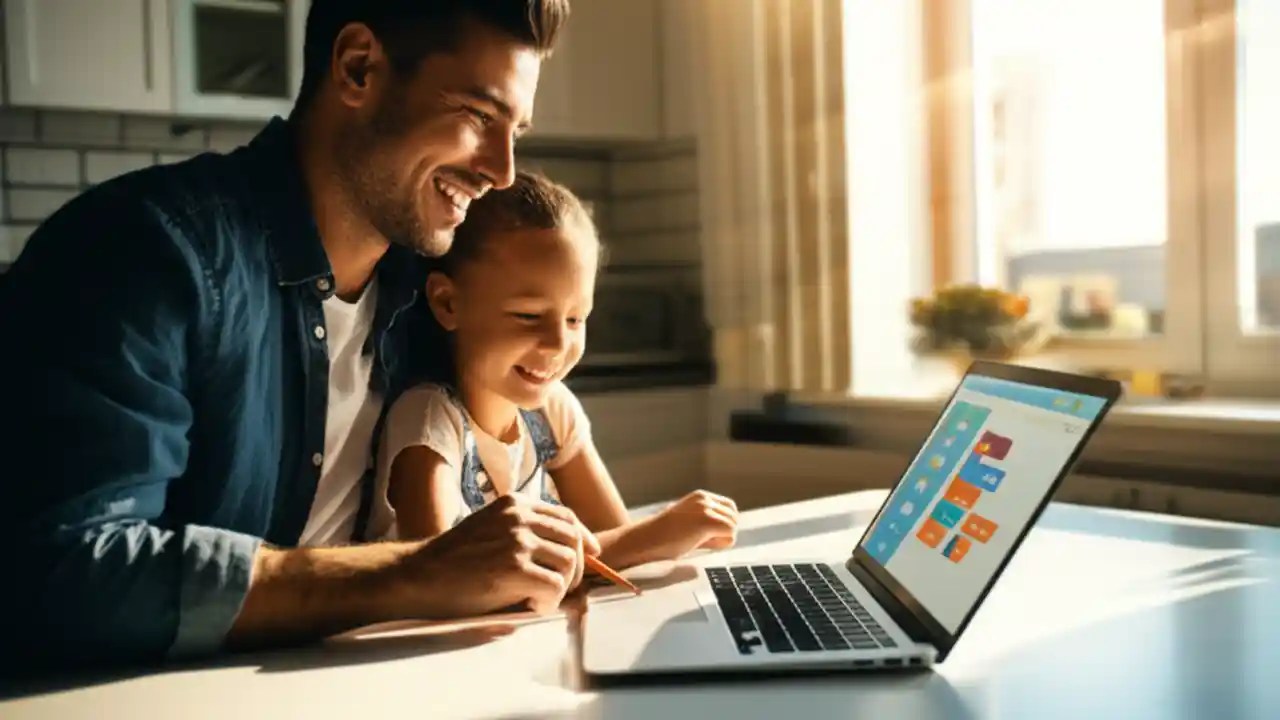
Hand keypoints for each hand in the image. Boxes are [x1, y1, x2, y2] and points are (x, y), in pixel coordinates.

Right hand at [394, 494, 601, 616]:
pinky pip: (554, 586)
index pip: (566, 517)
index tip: (592, 555)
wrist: (419, 575)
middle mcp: (519, 516)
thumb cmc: (454, 560)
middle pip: (574, 539)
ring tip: (539, 597)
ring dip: (561, 586)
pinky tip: (530, 605)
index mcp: (515, 504)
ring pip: (569, 563)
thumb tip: (569, 554)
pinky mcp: (513, 567)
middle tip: (562, 588)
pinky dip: (549, 601)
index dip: (584, 538)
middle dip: (576, 568)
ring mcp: (517, 540)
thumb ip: (524, 534)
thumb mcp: (491, 531)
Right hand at [639, 490, 738, 561]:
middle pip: (734, 516)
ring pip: (733, 526)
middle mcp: (705, 499)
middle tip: (704, 541)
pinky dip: (720, 544)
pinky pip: (730, 534)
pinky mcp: (707, 521)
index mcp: (700, 496)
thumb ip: (706, 521)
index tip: (706, 534)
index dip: (723, 524)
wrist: (646, 540)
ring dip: (721, 538)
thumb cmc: (664, 537)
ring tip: (699, 542)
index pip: (729, 507)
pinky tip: (701, 544)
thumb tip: (728, 531)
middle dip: (724, 531)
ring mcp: (706, 509)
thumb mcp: (688, 521)